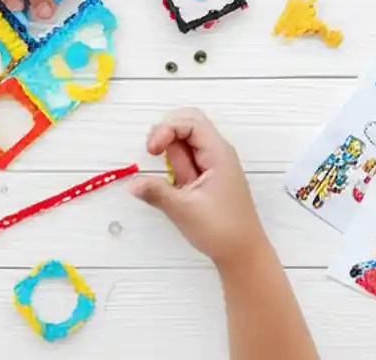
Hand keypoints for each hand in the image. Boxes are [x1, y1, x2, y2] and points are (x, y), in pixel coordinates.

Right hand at [131, 108, 268, 269]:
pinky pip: (188, 158)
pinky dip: (174, 161)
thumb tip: (132, 183)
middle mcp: (217, 153)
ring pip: (186, 141)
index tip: (151, 151)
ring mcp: (213, 164)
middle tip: (151, 150)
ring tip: (160, 166)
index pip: (190, 122)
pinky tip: (168, 176)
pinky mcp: (207, 177)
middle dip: (166, 131)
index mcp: (218, 154)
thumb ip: (157, 192)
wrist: (243, 253)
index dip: (166, 128)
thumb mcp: (184, 210)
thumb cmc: (221, 230)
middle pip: (189, 124)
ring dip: (169, 147)